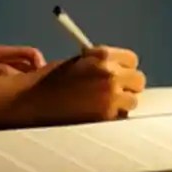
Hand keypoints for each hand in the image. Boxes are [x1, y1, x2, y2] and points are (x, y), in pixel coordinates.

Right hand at [12, 46, 145, 125]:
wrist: (33, 100)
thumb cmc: (52, 80)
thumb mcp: (78, 63)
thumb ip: (101, 65)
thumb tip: (120, 72)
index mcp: (103, 55)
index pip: (132, 59)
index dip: (125, 67)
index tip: (120, 73)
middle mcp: (110, 73)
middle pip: (138, 79)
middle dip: (128, 85)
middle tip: (116, 91)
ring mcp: (110, 96)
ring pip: (132, 100)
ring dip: (122, 103)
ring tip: (102, 104)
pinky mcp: (106, 115)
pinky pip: (120, 116)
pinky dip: (112, 116)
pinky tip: (96, 114)